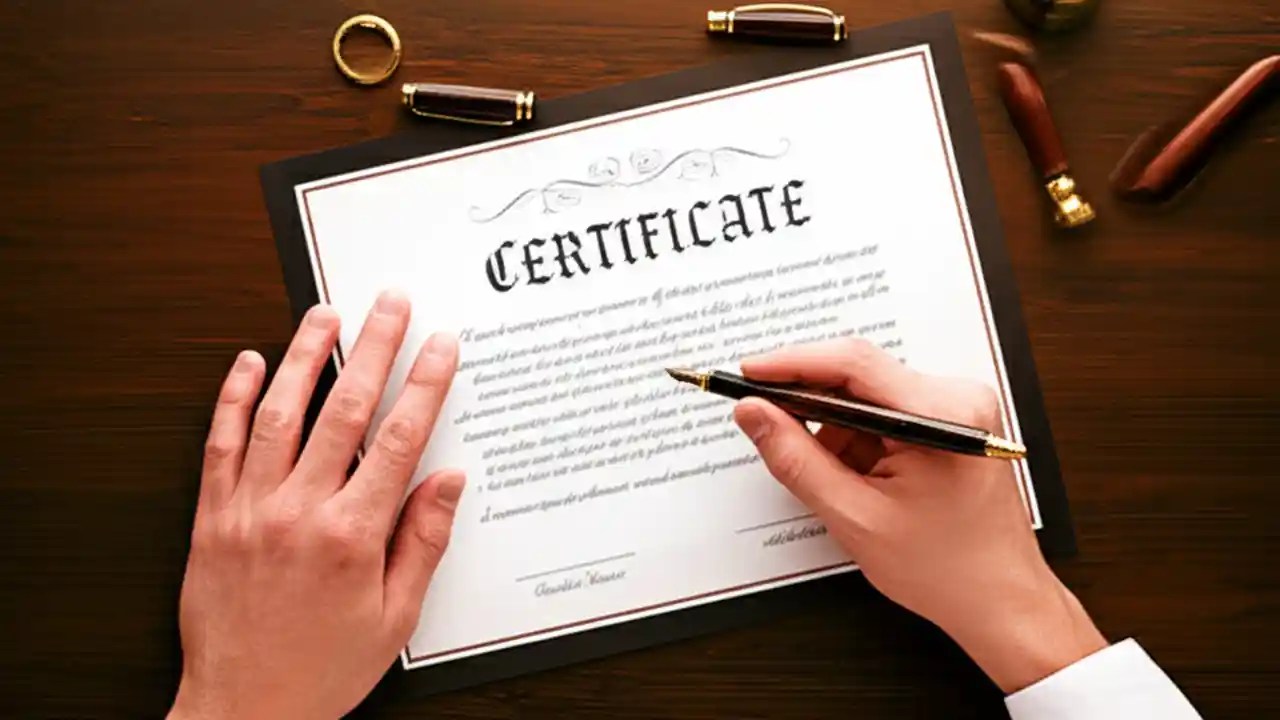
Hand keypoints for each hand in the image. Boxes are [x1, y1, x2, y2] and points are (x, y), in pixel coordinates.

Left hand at [169, 291, 461, 719]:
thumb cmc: (321, 669)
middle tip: (390, 303)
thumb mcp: (394, 617)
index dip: (424, 383)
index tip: (441, 346)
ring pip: (279, 413)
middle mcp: (299, 512)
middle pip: (343, 410)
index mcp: (352, 536)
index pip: (399, 440)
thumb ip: (422, 541)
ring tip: (324, 315)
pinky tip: (246, 363)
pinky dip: (232, 399)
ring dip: (303, 356)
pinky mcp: (212, 518)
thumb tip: (447, 481)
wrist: (242, 710)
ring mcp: (250, 510)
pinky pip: (220, 445)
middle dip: (373, 347)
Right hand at [733, 339, 1105, 692]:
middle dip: (810, 404)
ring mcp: (958, 406)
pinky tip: (860, 480)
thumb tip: (753, 414)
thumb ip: (795, 459)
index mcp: (943, 415)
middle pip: (859, 375)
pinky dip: (859, 440)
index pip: (853, 365)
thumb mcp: (855, 516)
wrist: (1000, 599)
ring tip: (841, 484)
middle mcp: (958, 397)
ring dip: (836, 430)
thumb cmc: (947, 570)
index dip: (791, 363)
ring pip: (868, 395)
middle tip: (767, 424)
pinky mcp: (951, 420)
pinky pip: (886, 411)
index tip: (748, 372)